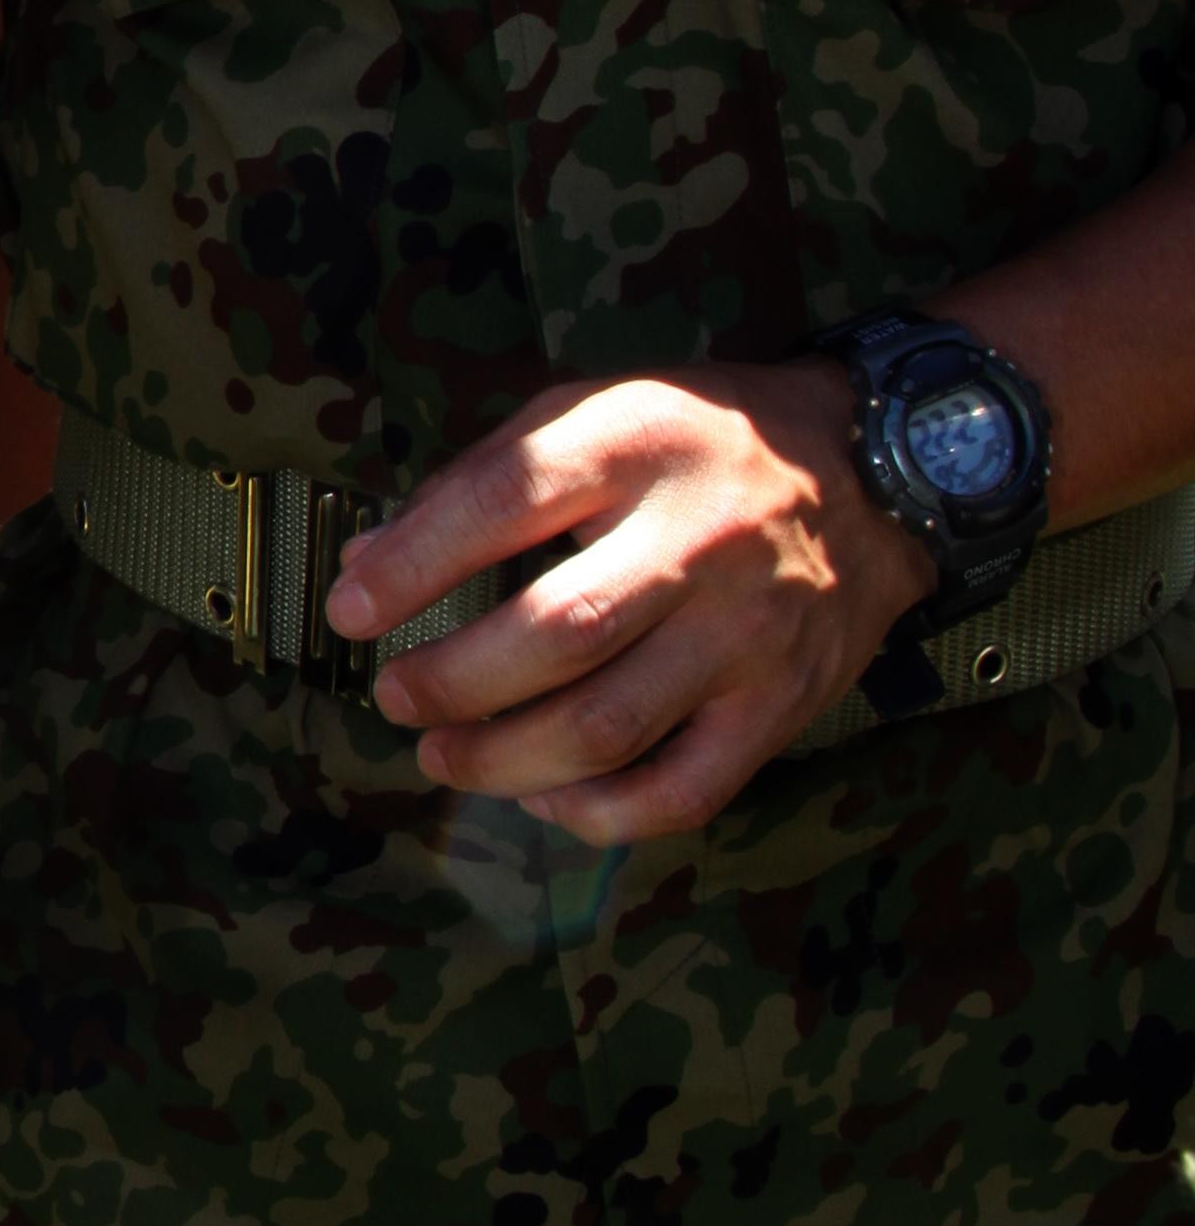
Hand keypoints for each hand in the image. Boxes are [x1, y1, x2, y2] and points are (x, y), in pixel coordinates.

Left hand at [328, 357, 937, 841]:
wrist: (880, 473)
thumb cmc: (701, 443)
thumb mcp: (596, 411)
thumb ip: (481, 483)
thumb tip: (365, 569)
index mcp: (638, 444)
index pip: (505, 501)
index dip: (410, 563)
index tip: (346, 609)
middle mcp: (699, 539)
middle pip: (555, 633)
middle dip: (450, 681)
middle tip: (394, 693)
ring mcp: (748, 633)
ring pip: (606, 728)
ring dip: (500, 761)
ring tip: (441, 752)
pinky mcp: (782, 705)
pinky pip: (681, 792)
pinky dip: (597, 814)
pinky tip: (545, 798)